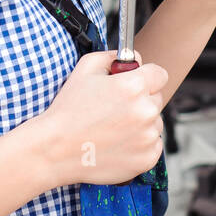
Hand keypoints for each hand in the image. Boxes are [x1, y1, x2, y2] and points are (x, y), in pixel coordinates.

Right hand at [33, 49, 168, 186]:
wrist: (55, 150)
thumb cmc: (68, 108)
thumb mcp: (85, 68)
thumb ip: (113, 56)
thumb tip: (134, 59)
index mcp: (134, 86)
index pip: (160, 74)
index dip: (147, 77)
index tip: (137, 84)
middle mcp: (146, 111)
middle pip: (157, 99)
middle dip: (142, 100)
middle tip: (115, 108)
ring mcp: (148, 137)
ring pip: (155, 123)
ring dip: (141, 123)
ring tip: (112, 128)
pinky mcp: (147, 159)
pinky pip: (153, 145)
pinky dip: (140, 145)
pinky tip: (116, 143)